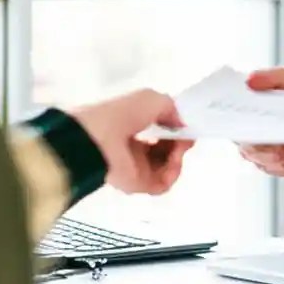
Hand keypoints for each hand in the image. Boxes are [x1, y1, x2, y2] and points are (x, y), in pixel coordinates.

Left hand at [70, 89, 194, 194]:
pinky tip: (173, 161)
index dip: (174, 129)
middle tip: (183, 139)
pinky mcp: (137, 185)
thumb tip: (181, 124)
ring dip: (178, 158)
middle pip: (165, 151)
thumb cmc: (121, 115)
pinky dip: (172, 173)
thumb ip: (171, 108)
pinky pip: (163, 184)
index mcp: (130, 127)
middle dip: (178, 144)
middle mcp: (132, 148)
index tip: (184, 126)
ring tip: (178, 150)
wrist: (99, 138)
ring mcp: (134, 168)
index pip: (158, 132)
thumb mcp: (151, 98)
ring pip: (167, 169)